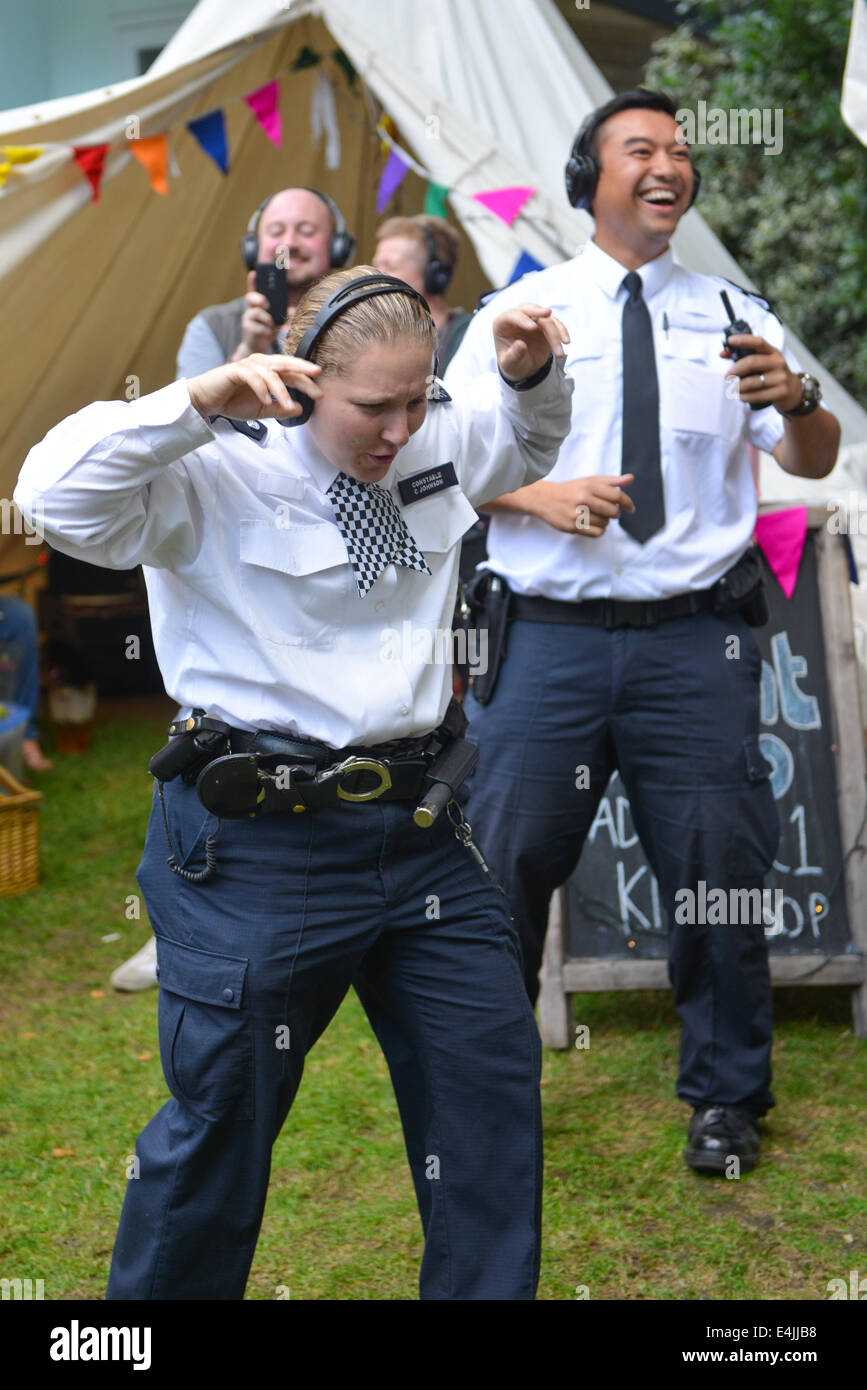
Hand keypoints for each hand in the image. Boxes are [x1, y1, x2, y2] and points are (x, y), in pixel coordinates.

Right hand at [187, 354, 322, 421]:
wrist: (206, 400)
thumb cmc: (232, 401)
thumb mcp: (261, 410)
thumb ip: (279, 409)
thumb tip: (299, 408)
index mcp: (268, 371)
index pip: (291, 373)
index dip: (306, 382)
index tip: (319, 394)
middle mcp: (260, 364)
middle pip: (285, 363)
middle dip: (302, 368)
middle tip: (317, 374)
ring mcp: (247, 365)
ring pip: (271, 373)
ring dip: (281, 390)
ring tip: (288, 405)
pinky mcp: (235, 370)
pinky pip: (253, 377)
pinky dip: (261, 389)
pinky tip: (267, 401)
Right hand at [235, 270, 281, 355]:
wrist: (259, 346)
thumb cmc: (268, 330)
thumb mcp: (278, 320)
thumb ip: (284, 314)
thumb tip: (293, 311)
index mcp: (257, 304)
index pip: (253, 289)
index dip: (252, 281)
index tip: (254, 273)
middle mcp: (250, 308)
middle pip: (249, 297)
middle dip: (259, 299)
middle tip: (266, 305)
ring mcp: (247, 318)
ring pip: (256, 313)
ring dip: (267, 319)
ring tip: (270, 325)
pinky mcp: (247, 328)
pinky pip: (258, 326)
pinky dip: (266, 330)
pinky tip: (267, 333)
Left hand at [493, 304, 568, 381]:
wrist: (523, 367)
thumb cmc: (512, 364)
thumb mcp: (509, 364)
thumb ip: (513, 355)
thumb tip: (521, 345)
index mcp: (502, 323)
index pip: (511, 316)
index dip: (522, 320)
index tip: (533, 327)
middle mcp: (517, 317)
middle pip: (529, 309)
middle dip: (539, 312)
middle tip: (548, 314)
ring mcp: (532, 319)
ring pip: (546, 319)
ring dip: (555, 332)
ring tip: (559, 352)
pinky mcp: (545, 324)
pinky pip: (555, 324)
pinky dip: (561, 331)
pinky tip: (566, 341)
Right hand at [529, 475, 634, 535]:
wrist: (544, 499)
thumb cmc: (571, 490)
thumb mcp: (589, 481)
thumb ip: (611, 481)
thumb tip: (631, 478)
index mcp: (589, 485)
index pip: (616, 495)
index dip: (627, 502)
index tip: (631, 508)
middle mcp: (583, 498)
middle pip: (612, 511)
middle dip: (616, 513)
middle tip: (612, 513)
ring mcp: (576, 513)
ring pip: (605, 523)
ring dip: (606, 522)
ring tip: (599, 517)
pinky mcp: (571, 526)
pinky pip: (596, 533)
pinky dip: (599, 530)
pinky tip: (594, 525)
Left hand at [721, 334, 802, 413]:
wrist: (793, 391)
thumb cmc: (772, 374)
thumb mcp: (763, 362)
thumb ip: (743, 357)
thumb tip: (723, 353)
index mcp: (773, 352)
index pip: (758, 342)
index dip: (743, 340)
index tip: (730, 340)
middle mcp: (778, 362)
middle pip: (751, 362)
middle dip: (735, 369)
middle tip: (727, 376)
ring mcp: (780, 377)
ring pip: (751, 382)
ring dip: (738, 387)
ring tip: (734, 388)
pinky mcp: (780, 392)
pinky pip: (756, 395)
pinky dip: (744, 397)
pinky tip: (741, 396)